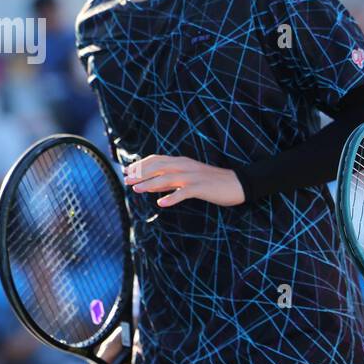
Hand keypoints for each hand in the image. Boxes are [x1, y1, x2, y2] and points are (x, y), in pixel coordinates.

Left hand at [124, 155, 245, 206]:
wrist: (237, 183)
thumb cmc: (212, 182)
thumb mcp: (188, 179)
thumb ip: (170, 181)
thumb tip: (150, 185)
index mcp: (182, 162)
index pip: (156, 159)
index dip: (140, 165)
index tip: (126, 171)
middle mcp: (185, 166)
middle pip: (158, 167)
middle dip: (140, 173)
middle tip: (126, 181)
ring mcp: (193, 176)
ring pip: (167, 178)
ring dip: (150, 184)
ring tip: (136, 190)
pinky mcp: (201, 187)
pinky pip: (184, 192)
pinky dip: (172, 197)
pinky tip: (161, 204)